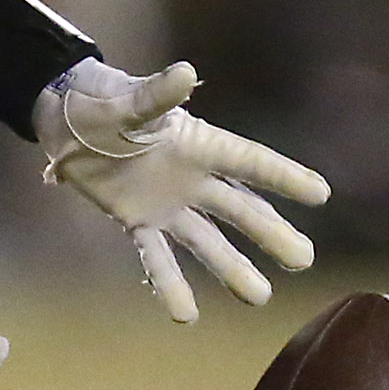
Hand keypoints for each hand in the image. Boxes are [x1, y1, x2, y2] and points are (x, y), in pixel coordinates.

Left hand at [39, 60, 328, 320]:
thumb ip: (156, 97)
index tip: (321, 194)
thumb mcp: (128, 100)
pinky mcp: (139, 222)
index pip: (249, 162)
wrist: (67, 123)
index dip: (283, 177)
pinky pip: (158, 258)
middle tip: (303, 260)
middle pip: (239, 210)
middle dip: (270, 234)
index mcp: (199, 143)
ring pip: (207, 242)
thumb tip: (185, 74)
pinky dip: (169, 285)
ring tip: (259, 298)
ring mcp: (168, 204)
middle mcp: (192, 178)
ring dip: (232, 269)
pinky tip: (186, 316)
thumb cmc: (103, 102)